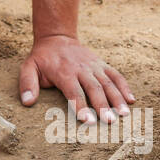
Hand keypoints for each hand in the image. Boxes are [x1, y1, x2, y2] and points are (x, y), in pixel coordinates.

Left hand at [19, 34, 134, 123]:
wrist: (57, 38)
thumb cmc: (42, 58)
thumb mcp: (29, 68)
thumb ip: (27, 84)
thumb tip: (27, 102)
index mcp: (64, 72)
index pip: (74, 91)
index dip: (81, 106)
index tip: (88, 121)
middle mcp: (81, 69)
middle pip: (94, 88)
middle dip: (103, 106)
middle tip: (110, 122)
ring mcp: (94, 66)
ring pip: (108, 83)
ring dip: (117, 98)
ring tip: (124, 114)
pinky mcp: (102, 64)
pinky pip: (116, 75)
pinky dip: (124, 87)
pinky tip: (131, 100)